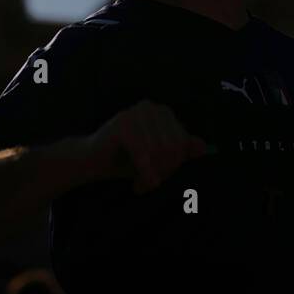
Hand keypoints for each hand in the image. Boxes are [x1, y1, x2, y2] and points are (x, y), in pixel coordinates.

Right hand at [85, 100, 208, 192]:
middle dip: (165, 170)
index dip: (175, 164)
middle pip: (174, 146)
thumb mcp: (157, 158)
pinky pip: (143, 153)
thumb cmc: (126, 160)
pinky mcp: (122, 124)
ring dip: (152, 174)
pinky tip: (139, 185)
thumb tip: (203, 147)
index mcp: (163, 113)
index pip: (183, 141)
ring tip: (141, 185)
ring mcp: (136, 113)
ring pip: (160, 151)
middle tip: (150, 184)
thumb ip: (180, 151)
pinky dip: (144, 171)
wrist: (90, 161)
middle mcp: (151, 107)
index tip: (161, 178)